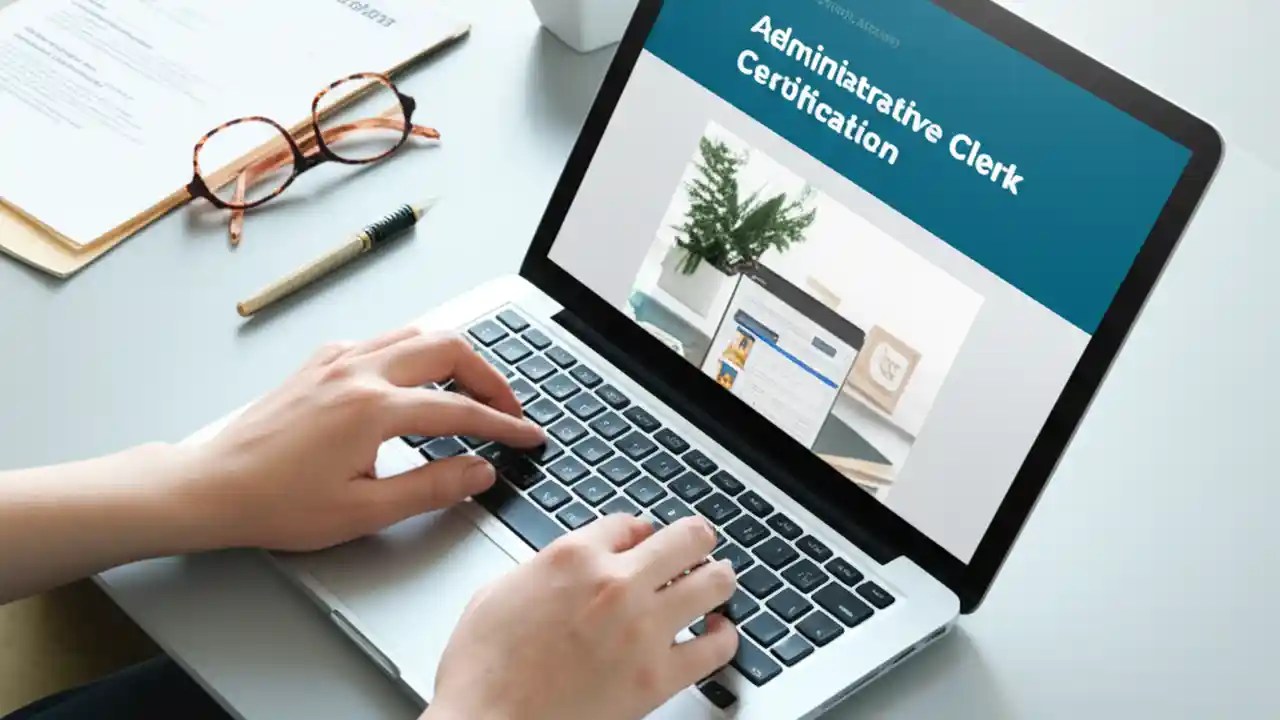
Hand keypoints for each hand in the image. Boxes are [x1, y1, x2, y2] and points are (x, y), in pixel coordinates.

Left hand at [188, 327, 544, 550]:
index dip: (503, 425)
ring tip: (474, 389)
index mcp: (371, 409)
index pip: (460, 409)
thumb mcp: (362, 511)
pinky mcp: (318, 364)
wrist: (209, 488)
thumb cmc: (274, 504)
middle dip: (489, 377)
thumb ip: (431, 488)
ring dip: (454, 357)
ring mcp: (335, 361)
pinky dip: (413, 353)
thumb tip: (479, 472)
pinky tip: (414, 381)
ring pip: (415, 335)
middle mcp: (356, 372)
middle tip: (509, 408)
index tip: (528, 436)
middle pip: (447, 349)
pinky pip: (381, 341)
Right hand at [426, 515, 738, 719]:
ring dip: (718, 578)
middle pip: (688, 538)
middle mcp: (615, 583)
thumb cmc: (482, 669)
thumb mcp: (500, 590)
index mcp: (573, 557)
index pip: (631, 522)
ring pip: (714, 582)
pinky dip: (724, 636)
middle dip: (696, 541)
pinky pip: (717, 647)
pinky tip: (718, 634)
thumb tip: (572, 562)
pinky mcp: (658, 676)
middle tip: (698, 548)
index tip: (646, 541)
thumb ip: (546, 567)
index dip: (642, 532)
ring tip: (717, 582)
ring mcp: (643, 628)